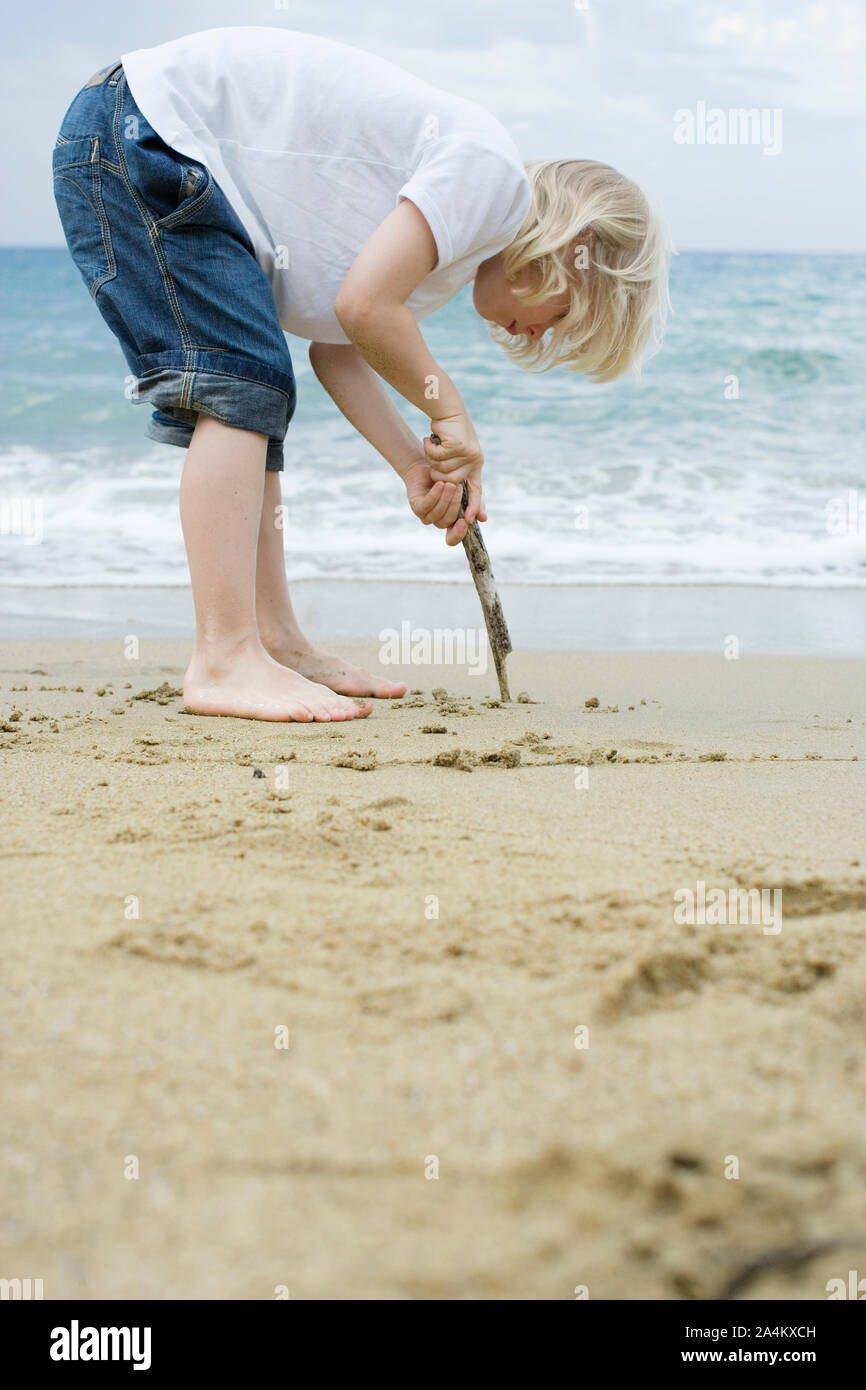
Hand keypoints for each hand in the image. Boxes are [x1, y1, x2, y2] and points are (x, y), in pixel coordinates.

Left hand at [404, 459, 478, 546]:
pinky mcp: (417, 507)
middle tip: (459, 488)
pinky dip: (435, 495)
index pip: (452, 538)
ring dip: (446, 499)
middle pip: (448, 521)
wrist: (427, 465)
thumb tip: (483, 519)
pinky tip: (440, 484)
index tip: (464, 522)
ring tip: (451, 484)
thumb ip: (476, 503)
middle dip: (455, 505)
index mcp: (451, 521)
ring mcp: (426, 516)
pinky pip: (426, 505)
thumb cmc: (450, 477)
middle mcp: (438, 521)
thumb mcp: (468, 489)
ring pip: (437, 514)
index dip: (458, 534)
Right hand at [424, 413, 485, 530]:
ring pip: (443, 472)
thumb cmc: (449, 433)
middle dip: (438, 475)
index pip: (476, 491)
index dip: (473, 506)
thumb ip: (457, 474)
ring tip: (432, 447)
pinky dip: (429, 448)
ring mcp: (468, 453)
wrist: (448, 408)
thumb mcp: (455, 456)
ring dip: (432, 460)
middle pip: (452, 484)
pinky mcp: (459, 444)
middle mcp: (474, 460)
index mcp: (475, 465)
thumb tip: (458, 496)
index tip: (469, 520)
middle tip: (431, 464)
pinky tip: (429, 439)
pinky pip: (438, 456)